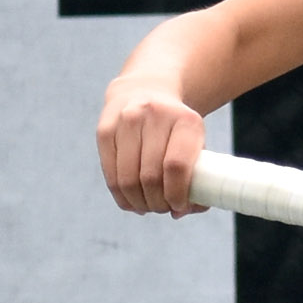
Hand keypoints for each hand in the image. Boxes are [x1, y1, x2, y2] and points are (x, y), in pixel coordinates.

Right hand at [96, 76, 209, 217]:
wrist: (147, 90)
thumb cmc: (176, 128)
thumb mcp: (195, 141)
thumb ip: (196, 176)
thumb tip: (181, 212)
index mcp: (186, 120)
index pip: (177, 166)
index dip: (177, 194)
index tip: (179, 206)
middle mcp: (155, 116)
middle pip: (150, 176)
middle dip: (157, 203)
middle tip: (163, 209)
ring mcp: (126, 120)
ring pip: (127, 179)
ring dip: (138, 202)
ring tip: (147, 207)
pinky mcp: (105, 129)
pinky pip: (110, 174)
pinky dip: (121, 196)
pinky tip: (131, 201)